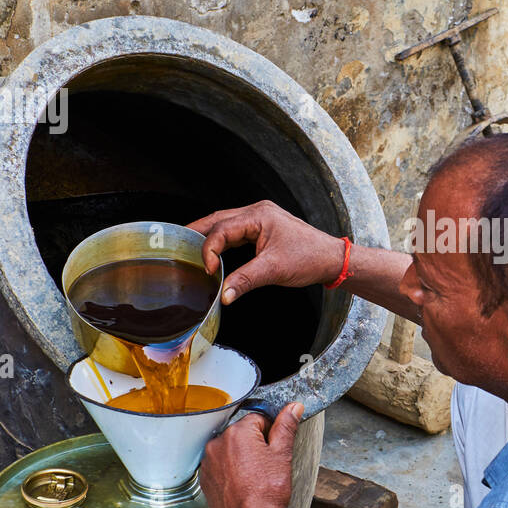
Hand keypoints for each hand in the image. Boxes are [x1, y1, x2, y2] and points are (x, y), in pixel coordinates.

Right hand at [188, 202, 343, 304]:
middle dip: (197, 232)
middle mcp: (257, 212)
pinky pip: (235, 232)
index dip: (209, 249)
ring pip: (225, 224)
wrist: (331, 259)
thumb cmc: (309, 258)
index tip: (207, 270)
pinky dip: (221, 241)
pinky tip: (211, 252)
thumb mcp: (274, 270)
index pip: (223, 229)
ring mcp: (259, 219)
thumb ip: (245, 280)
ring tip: (186, 247)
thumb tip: (223, 295)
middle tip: (175, 245)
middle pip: (218, 220)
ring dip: (207, 236)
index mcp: (259, 215)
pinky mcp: (262, 229)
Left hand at [200, 402, 303, 507]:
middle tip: (266, 466)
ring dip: (241, 458)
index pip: (258, 419)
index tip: (274, 451)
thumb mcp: (282, 455)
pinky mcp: (205, 479)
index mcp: (237, 433)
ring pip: (230, 450)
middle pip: (242, 434)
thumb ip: (286, 426)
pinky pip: (220, 466)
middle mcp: (217, 443)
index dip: (270, 434)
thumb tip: (293, 408)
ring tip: (254, 478)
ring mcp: (208, 462)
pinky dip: (230, 472)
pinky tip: (243, 485)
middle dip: (255, 445)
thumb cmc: (267, 493)